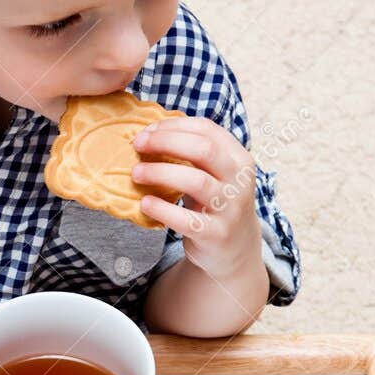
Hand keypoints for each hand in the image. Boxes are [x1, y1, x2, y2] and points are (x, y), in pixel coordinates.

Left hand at [131, 115, 261, 280]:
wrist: (235, 248)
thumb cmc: (214, 202)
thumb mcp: (215, 174)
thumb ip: (194, 153)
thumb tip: (150, 132)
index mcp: (238, 158)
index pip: (206, 130)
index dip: (173, 126)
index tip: (146, 131)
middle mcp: (239, 181)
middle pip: (203, 149)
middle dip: (165, 142)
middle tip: (137, 145)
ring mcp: (230, 208)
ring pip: (195, 181)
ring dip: (160, 172)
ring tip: (136, 173)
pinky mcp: (215, 234)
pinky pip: (187, 219)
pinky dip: (162, 209)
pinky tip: (144, 203)